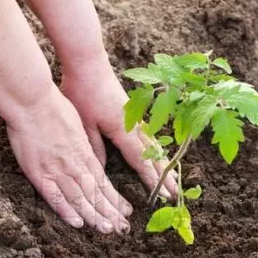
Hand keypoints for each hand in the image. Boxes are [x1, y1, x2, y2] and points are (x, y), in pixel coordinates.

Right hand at [7, 84, 132, 233]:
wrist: (32, 102)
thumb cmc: (53, 107)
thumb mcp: (77, 125)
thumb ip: (84, 145)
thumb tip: (90, 156)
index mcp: (85, 153)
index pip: (104, 182)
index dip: (115, 199)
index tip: (126, 211)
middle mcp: (75, 165)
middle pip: (96, 194)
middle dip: (110, 212)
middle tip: (123, 228)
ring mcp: (58, 171)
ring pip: (80, 199)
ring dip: (95, 216)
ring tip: (108, 230)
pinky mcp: (40, 174)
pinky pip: (55, 197)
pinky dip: (67, 211)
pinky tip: (78, 223)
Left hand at [61, 55, 177, 197]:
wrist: (88, 62)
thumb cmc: (82, 91)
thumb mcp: (84, 124)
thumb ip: (95, 148)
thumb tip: (102, 171)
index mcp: (122, 130)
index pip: (140, 160)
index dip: (151, 179)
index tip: (162, 195)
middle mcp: (133, 125)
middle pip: (153, 154)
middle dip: (164, 175)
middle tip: (175, 193)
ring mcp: (135, 116)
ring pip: (153, 144)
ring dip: (163, 162)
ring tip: (172, 178)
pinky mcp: (132, 110)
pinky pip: (148, 134)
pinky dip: (156, 148)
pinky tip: (158, 153)